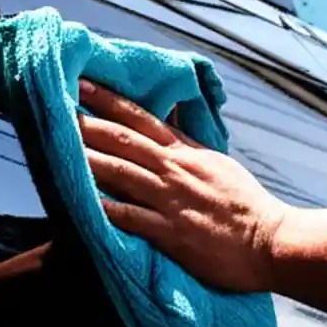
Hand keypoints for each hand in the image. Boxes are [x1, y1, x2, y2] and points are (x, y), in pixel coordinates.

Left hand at [78, 79, 288, 291]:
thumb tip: (170, 120)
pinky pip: (132, 218)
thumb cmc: (246, 208)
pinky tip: (82, 203)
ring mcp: (173, 201)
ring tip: (58, 148)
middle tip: (55, 109)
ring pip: (123, 173)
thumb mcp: (218, 165)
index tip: (83, 84)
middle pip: (124, 140)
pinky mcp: (172, 233)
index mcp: (187, 153)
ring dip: (89, 160)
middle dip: (88, 124)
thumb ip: (189, 146)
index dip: (110, 100)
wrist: (272, 243)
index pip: (143, 118)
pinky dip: (106, 209)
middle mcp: (177, 170)